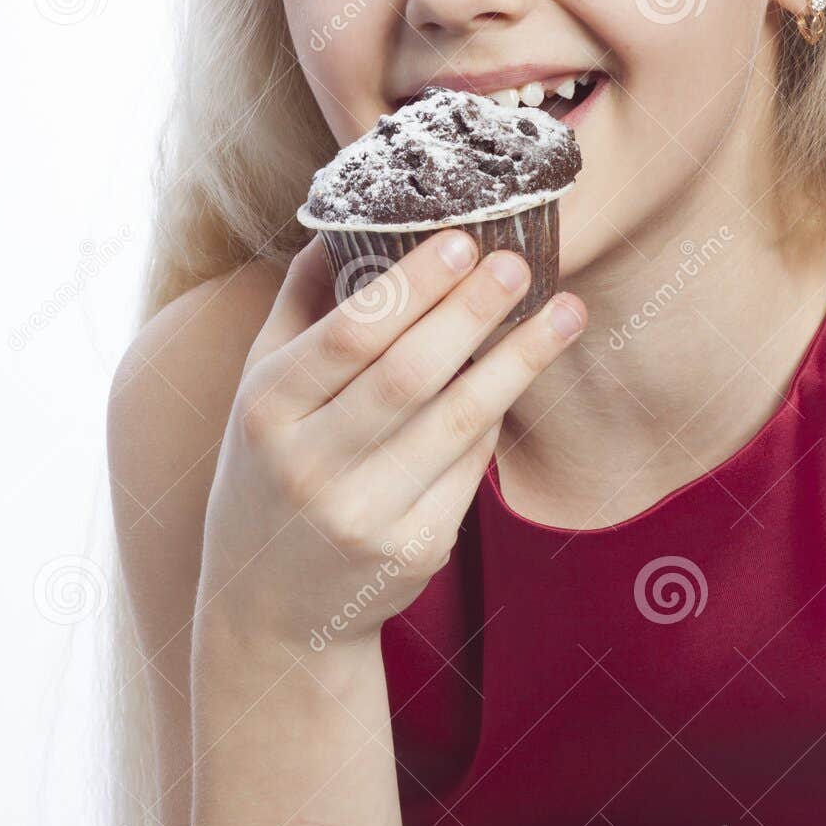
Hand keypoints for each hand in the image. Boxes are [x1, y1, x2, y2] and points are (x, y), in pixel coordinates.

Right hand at [195, 231, 585, 666]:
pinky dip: (498, 412)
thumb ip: (301, 306)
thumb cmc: (270, 468)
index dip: (411, 287)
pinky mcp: (415, 549)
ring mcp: (365, 515)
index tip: (462, 239)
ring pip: (458, 422)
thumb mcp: (259, 389)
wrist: (268, 607)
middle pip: (408, 376)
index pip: (348, 338)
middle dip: (471, 312)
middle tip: (519, 262)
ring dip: (519, 360)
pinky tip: (524, 368)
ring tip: (566, 310)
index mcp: (266, 411)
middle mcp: (311, 467)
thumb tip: (350, 218)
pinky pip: (473, 465)